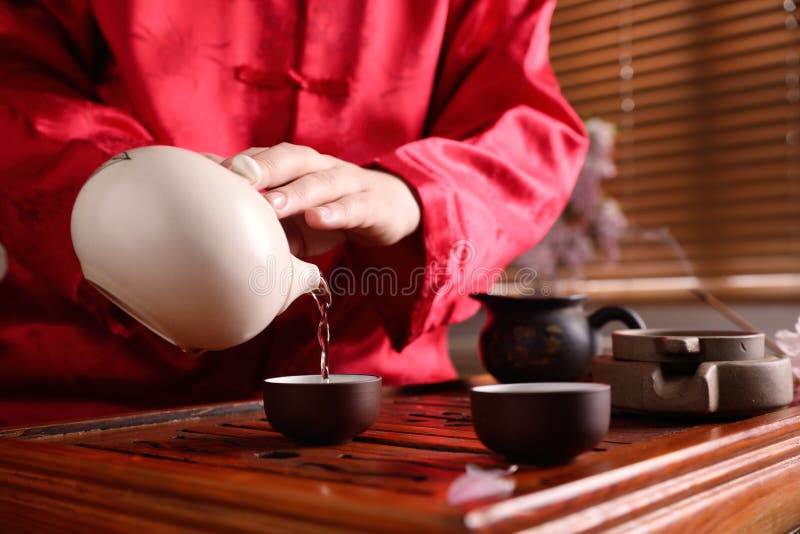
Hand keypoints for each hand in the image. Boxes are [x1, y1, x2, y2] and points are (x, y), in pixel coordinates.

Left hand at [222, 143, 420, 257]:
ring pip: (322, 182)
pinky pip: (353, 206)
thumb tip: (210, 214)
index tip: (209, 176)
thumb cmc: (328, 212)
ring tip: (273, 205)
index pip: (265, 157)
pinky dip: (336, 212)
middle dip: (264, 167)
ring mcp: (349, 184)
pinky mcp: (372, 206)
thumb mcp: (292, 216)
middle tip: (238, 179)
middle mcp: (321, 167)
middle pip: (292, 159)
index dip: (238, 164)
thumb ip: (259, 213)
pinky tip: (318, 219)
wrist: (388, 210)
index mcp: (297, 166)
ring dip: (296, 192)